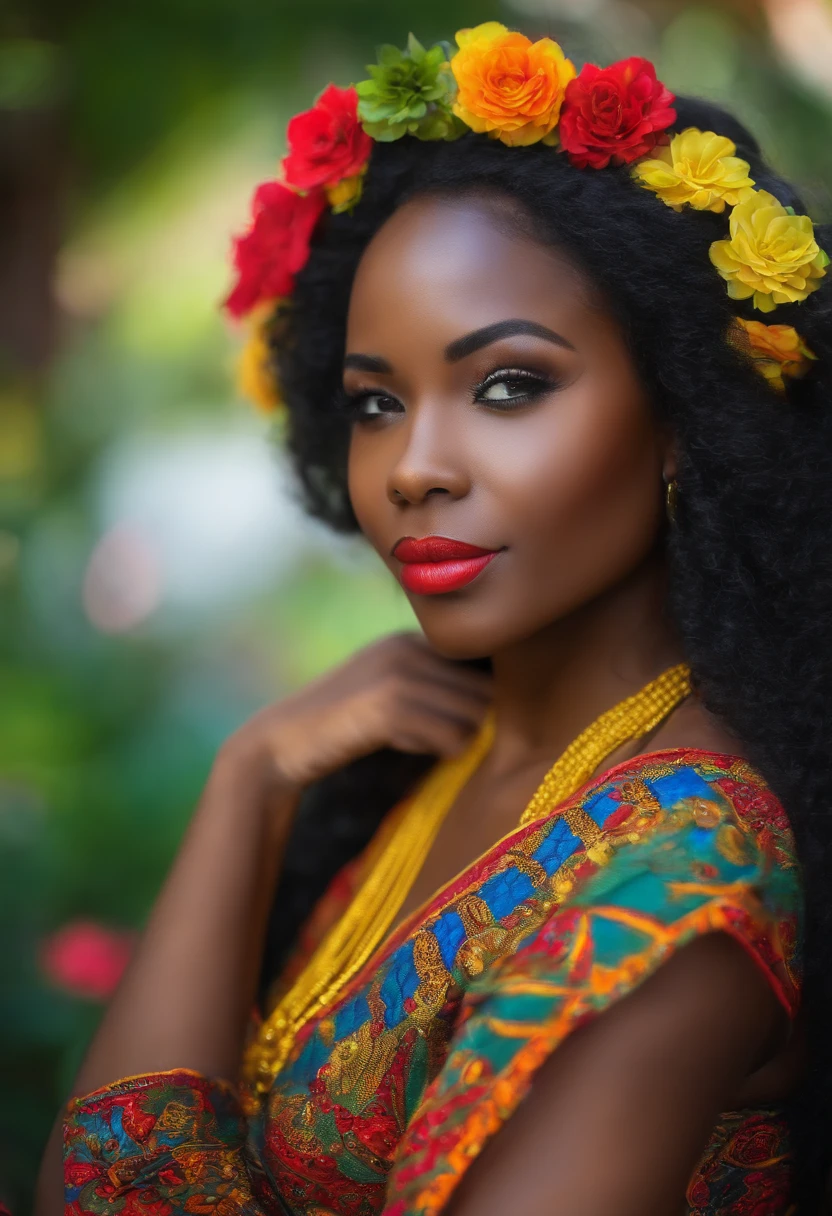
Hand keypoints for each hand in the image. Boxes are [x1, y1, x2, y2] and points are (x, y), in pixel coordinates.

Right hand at [217, 633, 492, 790]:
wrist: (280, 743)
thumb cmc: (340, 724)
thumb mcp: (385, 688)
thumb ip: (429, 685)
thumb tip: (495, 705)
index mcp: (409, 639)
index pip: (480, 665)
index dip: (477, 700)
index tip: (448, 721)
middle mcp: (408, 647)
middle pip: (485, 691)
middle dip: (472, 722)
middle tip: (435, 739)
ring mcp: (399, 674)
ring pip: (474, 716)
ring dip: (456, 739)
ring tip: (418, 742)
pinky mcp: (389, 707)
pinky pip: (451, 737)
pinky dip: (439, 751)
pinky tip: (403, 747)